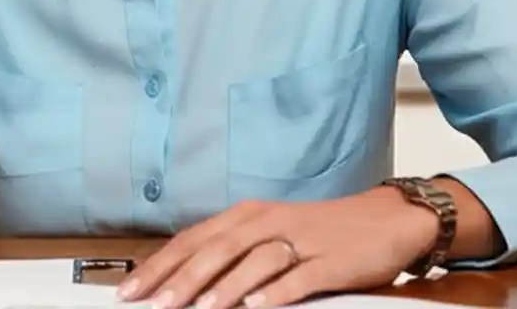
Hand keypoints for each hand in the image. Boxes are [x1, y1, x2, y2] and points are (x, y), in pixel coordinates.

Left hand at [117, 188, 437, 308]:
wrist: (385, 219)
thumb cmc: (322, 231)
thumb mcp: (269, 234)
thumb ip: (230, 254)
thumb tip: (184, 281)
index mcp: (247, 216)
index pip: (192, 240)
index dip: (159, 265)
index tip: (131, 290)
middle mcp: (267, 223)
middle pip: (215, 249)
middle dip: (180, 279)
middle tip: (154, 304)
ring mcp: (298, 240)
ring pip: (251, 262)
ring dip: (222, 288)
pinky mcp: (328, 260)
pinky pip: (297, 277)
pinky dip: (275, 291)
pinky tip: (256, 305)